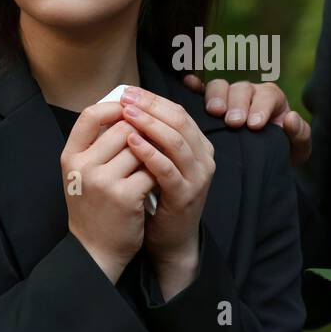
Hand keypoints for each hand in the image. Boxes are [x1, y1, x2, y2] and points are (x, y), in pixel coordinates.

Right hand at [60, 101, 156, 282]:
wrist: (95, 251)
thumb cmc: (93, 208)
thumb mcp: (82, 174)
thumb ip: (97, 145)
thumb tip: (125, 108)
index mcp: (70, 156)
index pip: (90, 115)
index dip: (114, 107)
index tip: (131, 110)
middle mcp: (83, 166)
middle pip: (123, 128)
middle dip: (141, 134)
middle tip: (149, 147)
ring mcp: (103, 181)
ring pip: (141, 148)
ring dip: (152, 155)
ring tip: (150, 167)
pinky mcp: (125, 196)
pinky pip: (152, 171)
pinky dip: (157, 175)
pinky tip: (154, 185)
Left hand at [119, 87, 213, 289]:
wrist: (170, 239)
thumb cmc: (160, 197)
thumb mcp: (160, 162)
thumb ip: (153, 137)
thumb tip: (128, 105)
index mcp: (200, 146)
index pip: (178, 112)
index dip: (153, 99)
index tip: (128, 92)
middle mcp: (204, 158)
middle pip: (179, 121)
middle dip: (151, 106)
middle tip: (126, 98)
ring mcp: (198, 177)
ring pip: (176, 141)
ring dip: (149, 125)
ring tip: (126, 114)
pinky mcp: (186, 195)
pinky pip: (168, 168)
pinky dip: (149, 153)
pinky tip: (131, 142)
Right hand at [182, 74, 310, 166]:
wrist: (265, 161)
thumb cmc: (283, 151)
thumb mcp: (298, 148)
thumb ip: (300, 134)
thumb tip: (289, 118)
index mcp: (271, 99)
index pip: (267, 95)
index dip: (260, 107)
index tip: (254, 125)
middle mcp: (249, 93)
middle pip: (241, 89)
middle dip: (237, 104)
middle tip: (234, 122)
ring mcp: (228, 97)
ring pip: (220, 86)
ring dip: (216, 97)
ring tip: (214, 112)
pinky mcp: (211, 104)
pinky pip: (201, 90)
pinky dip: (195, 86)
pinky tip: (188, 83)